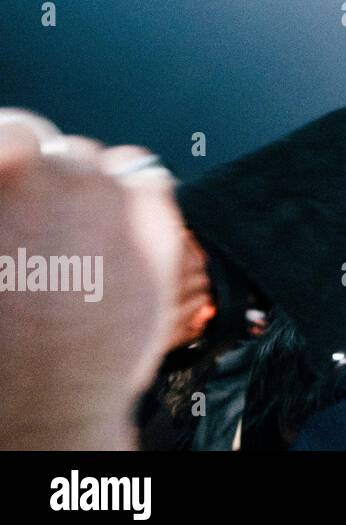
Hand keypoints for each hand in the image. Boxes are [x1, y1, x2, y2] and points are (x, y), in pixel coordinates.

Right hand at [0, 113, 182, 448]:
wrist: (50, 393)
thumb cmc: (6, 343)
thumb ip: (6, 208)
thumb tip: (16, 181)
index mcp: (0, 178)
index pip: (15, 131)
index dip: (18, 146)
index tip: (20, 162)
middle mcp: (45, 174)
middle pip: (63, 151)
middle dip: (60, 182)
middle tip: (57, 234)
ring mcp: (101, 187)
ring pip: (106, 164)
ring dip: (101, 193)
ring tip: (89, 249)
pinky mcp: (150, 208)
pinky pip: (149, 179)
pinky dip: (142, 202)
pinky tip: (126, 243)